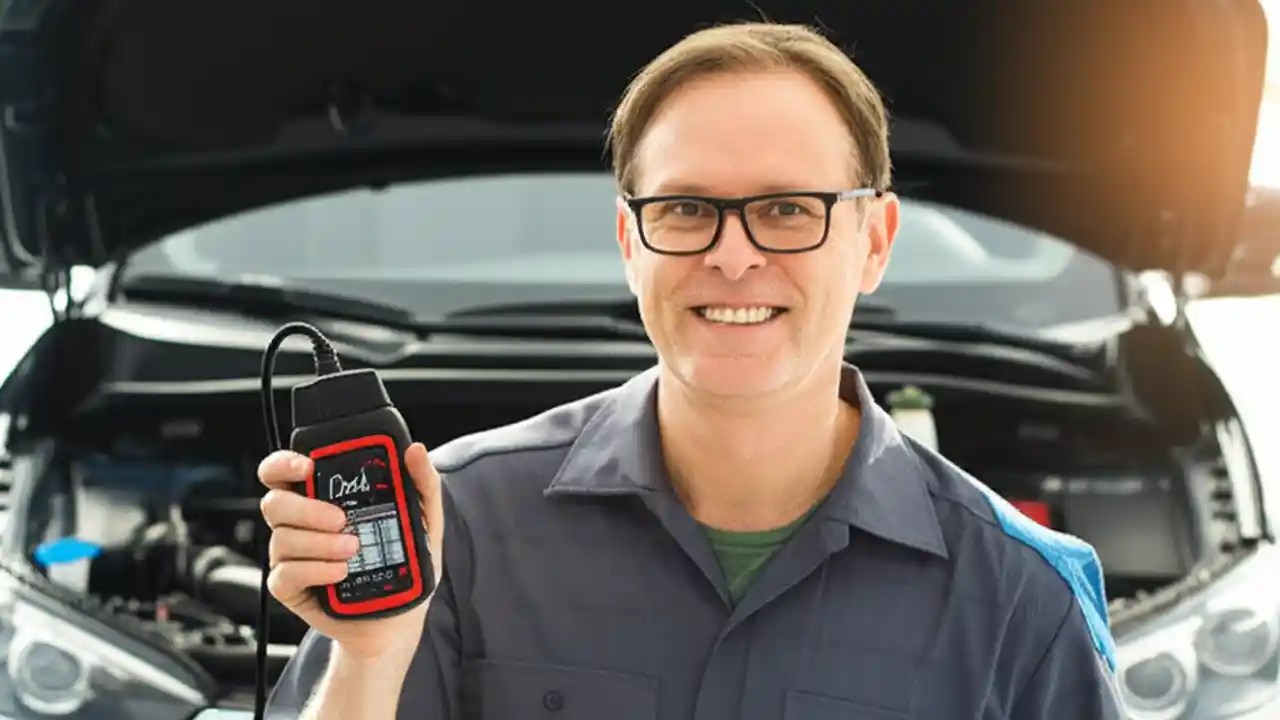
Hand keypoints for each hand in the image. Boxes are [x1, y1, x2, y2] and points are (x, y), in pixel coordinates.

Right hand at [257, 442, 443, 660]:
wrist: (399, 621)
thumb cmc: (407, 567)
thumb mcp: (425, 523)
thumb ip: (423, 484)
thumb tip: (416, 451)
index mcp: (323, 499)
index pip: (284, 472)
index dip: (283, 464)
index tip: (308, 466)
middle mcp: (301, 525)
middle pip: (275, 503)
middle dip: (306, 508)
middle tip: (341, 519)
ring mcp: (292, 557)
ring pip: (282, 539)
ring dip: (319, 543)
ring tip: (353, 550)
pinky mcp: (291, 589)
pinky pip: (286, 574)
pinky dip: (315, 570)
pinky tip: (341, 573)